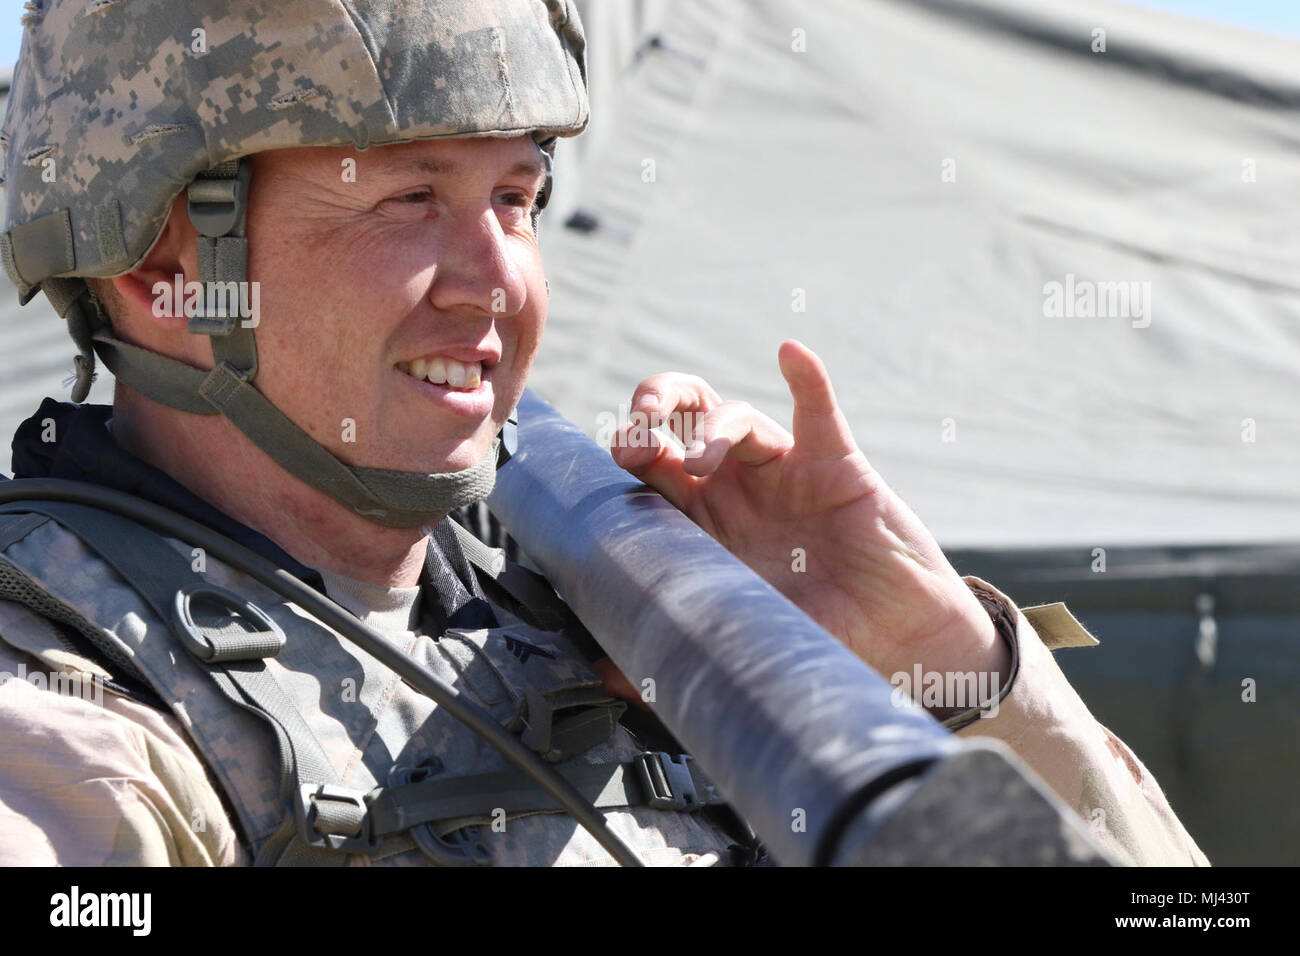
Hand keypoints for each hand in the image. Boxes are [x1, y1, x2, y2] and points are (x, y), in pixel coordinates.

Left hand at [609, 340, 1006, 684]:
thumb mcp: (737, 641)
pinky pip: (818, 410)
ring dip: (711, 425)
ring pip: (736, 416)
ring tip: (699, 460)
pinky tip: (791, 355)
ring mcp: (785, 469)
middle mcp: (735, 485)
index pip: (649, 465)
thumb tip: (602, 676)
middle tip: (638, 431)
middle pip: (680, 418)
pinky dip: (807, 378)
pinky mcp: (835, 463)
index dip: (628, 449)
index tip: (618, 459)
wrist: (897, 641)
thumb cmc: (815, 638)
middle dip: (652, 410)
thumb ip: (673, 649)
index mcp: (701, 519)